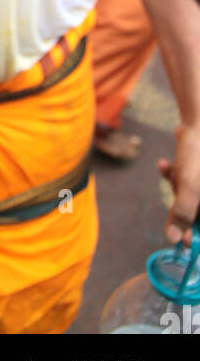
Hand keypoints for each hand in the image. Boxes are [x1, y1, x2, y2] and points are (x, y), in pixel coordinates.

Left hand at [159, 122, 199, 247]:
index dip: (195, 237)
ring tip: (174, 172)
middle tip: (176, 189)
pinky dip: (172, 173)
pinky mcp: (196, 170)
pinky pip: (183, 180)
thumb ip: (182, 213)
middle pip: (195, 214)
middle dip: (180, 203)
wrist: (199, 119)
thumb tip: (174, 239)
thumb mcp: (189, 187)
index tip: (180, 240)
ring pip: (186, 197)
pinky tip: (164, 164)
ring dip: (175, 186)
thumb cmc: (198, 156)